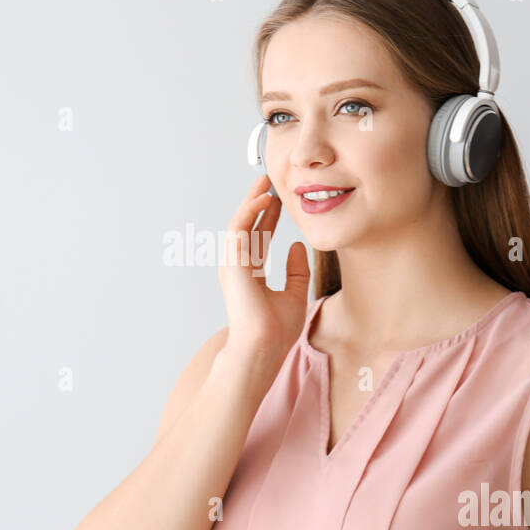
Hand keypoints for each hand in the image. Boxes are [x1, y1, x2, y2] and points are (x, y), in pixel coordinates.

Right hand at [217, 173, 310, 366]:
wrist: (264, 347)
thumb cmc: (276, 330)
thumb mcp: (295, 294)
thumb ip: (296, 271)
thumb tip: (297, 247)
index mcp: (250, 274)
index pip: (258, 238)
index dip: (267, 218)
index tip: (278, 200)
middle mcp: (238, 267)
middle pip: (246, 227)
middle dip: (257, 203)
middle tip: (269, 182)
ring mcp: (233, 265)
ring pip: (239, 224)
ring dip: (251, 202)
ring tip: (265, 183)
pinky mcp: (232, 263)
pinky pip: (238, 230)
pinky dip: (249, 213)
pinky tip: (263, 200)